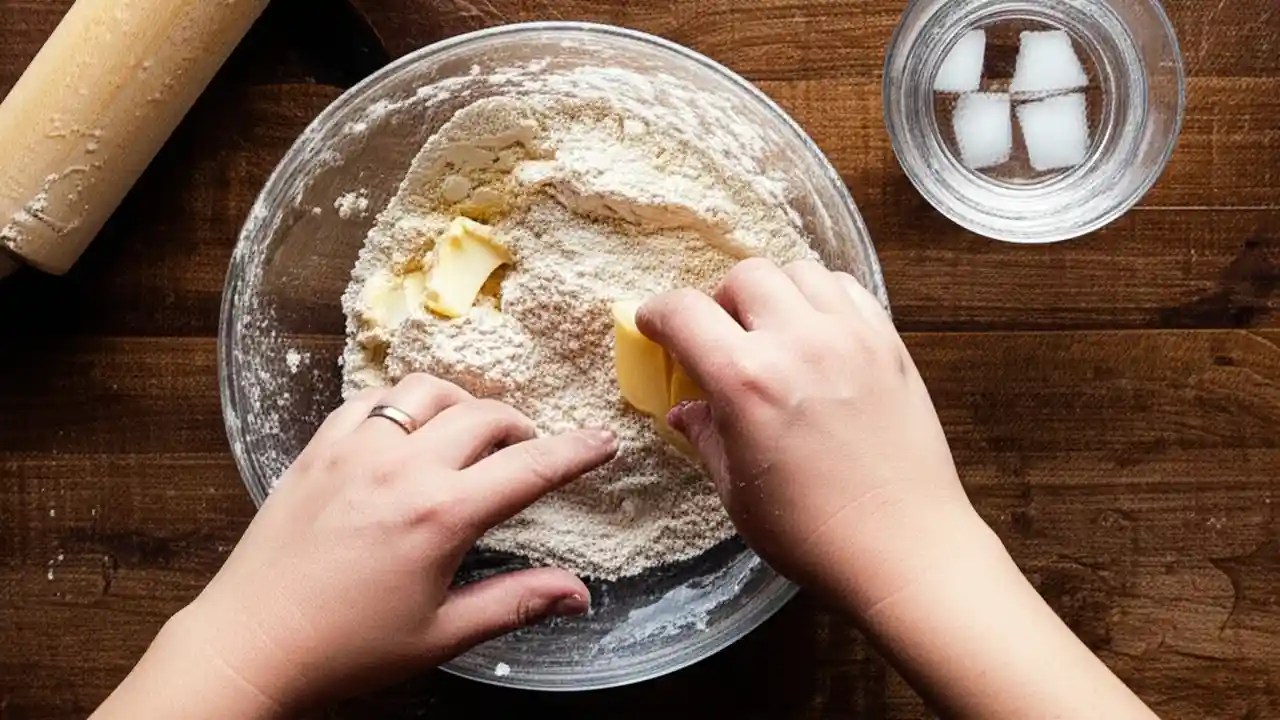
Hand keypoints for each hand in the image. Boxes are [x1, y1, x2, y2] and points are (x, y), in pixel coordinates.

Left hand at [98, 374, 616, 716]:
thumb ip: (515, 603)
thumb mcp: (441, 634)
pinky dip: (401, 404)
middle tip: (529, 453)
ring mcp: (355, 450)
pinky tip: (406, 431)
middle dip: (521, 428)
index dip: (576, 452)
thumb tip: (578, 594)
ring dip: (461, 405)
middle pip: (484, 417)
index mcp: (441, 516)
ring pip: (427, 391)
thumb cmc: (346, 649)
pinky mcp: (318, 448)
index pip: (529, 467)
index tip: (603, 441)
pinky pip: (371, 399)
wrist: (250, 643)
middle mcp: (401, 468)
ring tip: (469, 435)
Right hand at [638, 258, 979, 611]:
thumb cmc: (813, 533)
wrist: (904, 548)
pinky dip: (822, 297)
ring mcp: (850, 337)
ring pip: (798, 271)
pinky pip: (847, 289)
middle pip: (744, 275)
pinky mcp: (889, 344)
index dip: (658, 314)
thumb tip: (685, 410)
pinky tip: (816, 334)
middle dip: (720, 300)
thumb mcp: (737, 490)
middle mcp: (798, 343)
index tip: (654, 326)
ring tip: (772, 330)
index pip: (684, 312)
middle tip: (720, 337)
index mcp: (747, 381)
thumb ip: (706, 435)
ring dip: (774, 292)